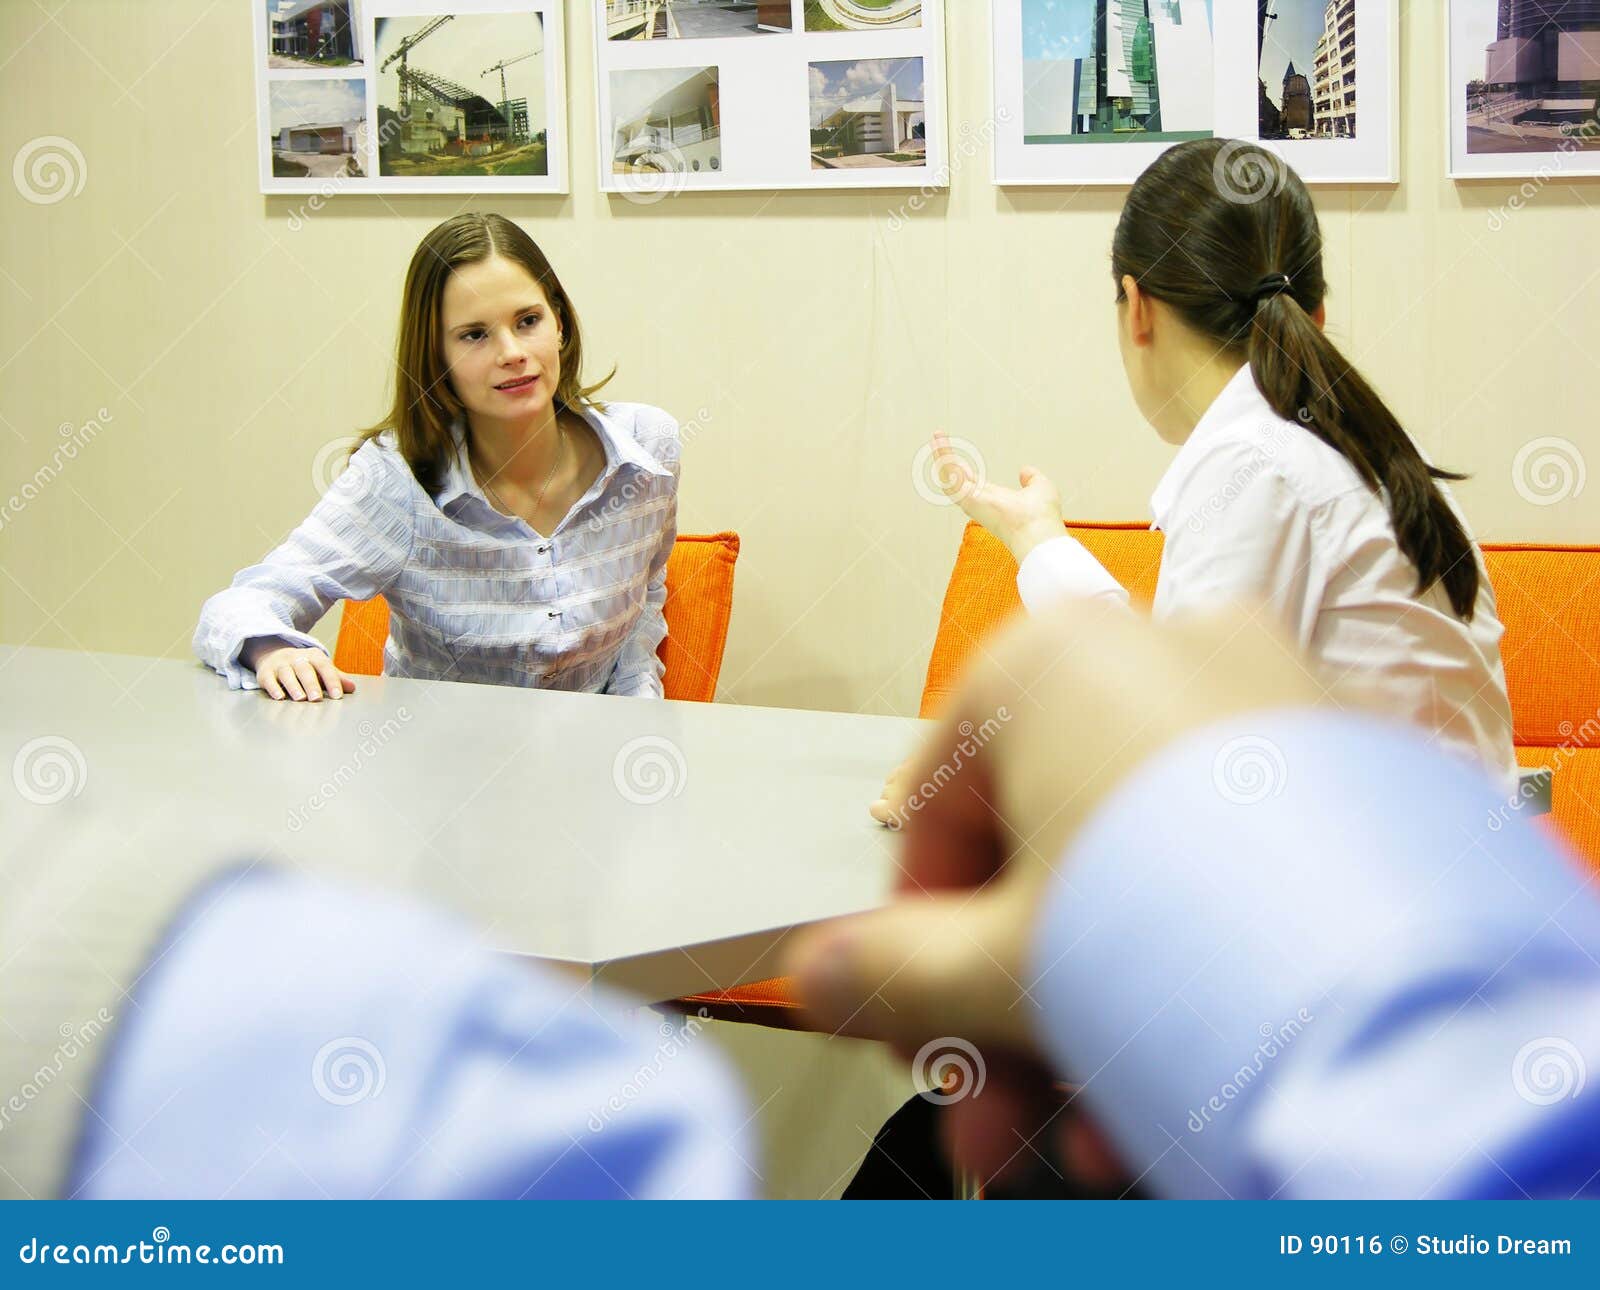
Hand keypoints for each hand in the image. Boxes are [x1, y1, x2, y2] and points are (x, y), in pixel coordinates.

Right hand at [249, 643, 354, 702]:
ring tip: (300, 698)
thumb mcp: (320, 668)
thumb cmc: (303, 665)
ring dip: (293, 686)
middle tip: (317, 698)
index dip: (332, 681)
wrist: (274, 654)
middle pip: (305, 670)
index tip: (337, 695)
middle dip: (311, 684)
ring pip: (287, 674)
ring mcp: (280, 665)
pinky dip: (274, 688)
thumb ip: (335, 677)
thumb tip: (352, 687)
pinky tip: (279, 697)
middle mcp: (296, 658)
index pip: (325, 667)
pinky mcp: (265, 673)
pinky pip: (269, 680)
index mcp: (313, 656)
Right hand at [788, 601, 1317, 1188]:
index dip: (909, 946)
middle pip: (1040, 853)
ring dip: (1095, 1006)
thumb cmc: (1184, 926)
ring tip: (1095, 1122)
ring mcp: (1259, 696)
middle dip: (1009, 1005)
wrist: (1398, 975)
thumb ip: (887, 970)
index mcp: (1044, 661)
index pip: (932, 817)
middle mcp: (1154, 652)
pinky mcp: (1341, 758)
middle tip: (1001, 1104)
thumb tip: (817, 973)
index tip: (920, 1028)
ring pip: (1131, 868)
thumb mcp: (998, 967)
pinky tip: (1181, 1069)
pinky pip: (1225, 862)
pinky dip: (1191, 960)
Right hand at [930, 430, 1065, 563]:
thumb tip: (1025, 471)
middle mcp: (979, 501)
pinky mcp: (967, 496)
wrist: (1038, 532)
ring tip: (937, 436)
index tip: (959, 460)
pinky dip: (944, 457)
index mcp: (993, 500)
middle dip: (947, 460)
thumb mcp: (1039, 488)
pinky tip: (939, 441)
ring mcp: (971, 499)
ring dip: (942, 455)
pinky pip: (952, 474)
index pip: (973, 483)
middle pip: (956, 477)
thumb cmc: (1040, 517)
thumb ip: (1032, 479)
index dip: (965, 470)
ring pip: (950, 475)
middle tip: (939, 441)